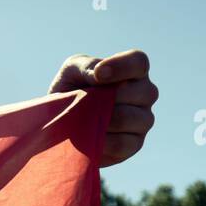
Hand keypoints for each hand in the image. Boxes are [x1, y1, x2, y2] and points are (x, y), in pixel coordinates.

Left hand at [48, 49, 156, 166]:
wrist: (61, 125)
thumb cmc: (70, 91)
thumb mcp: (71, 72)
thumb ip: (85, 65)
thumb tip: (99, 73)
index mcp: (132, 72)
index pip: (138, 62)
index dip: (122, 66)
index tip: (98, 74)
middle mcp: (144, 94)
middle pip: (142, 92)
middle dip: (110, 98)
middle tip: (87, 104)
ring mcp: (143, 120)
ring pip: (133, 118)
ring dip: (105, 120)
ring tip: (85, 121)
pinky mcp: (134, 144)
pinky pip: (124, 143)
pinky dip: (104, 141)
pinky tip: (90, 138)